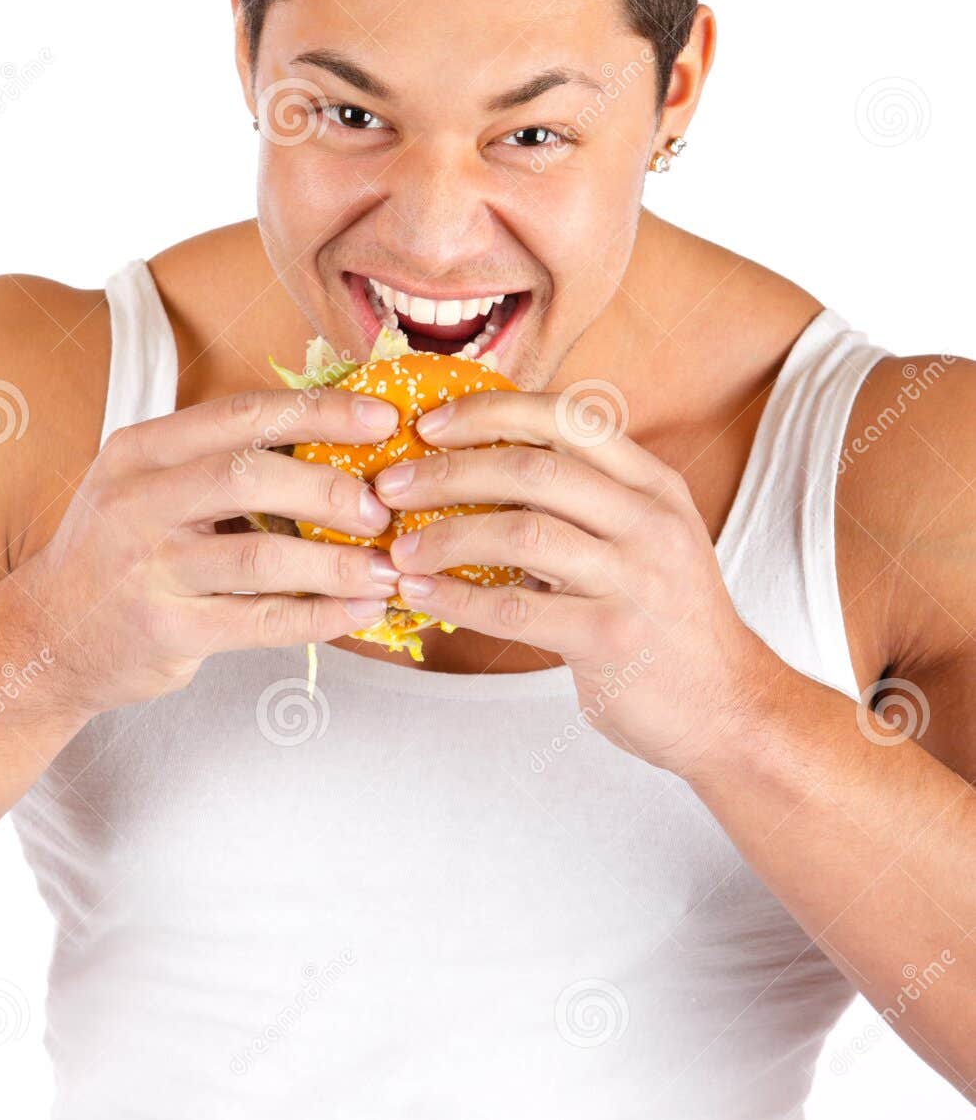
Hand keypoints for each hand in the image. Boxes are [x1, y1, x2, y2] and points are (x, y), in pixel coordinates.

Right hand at [17, 386, 400, 713]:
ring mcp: (148, 570)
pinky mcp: (165, 630)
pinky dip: (320, 617)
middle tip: (382, 510)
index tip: (383, 420)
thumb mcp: (147, 486)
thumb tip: (339, 440)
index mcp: (141, 450)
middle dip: (330, 490)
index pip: (241, 415)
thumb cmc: (122, 553)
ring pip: (260, 558)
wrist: (48, 636)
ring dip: (336, 565)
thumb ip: (219, 462)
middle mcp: (137, 502)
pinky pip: (260, 622)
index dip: (319, 412)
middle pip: (250, 476)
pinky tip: (360, 611)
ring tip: (388, 570)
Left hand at [378, 387, 777, 775]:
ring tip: (402, 549)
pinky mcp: (613, 638)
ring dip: (445, 536)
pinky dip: (456, 600)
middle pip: (534, 469)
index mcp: (654, 485)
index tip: (431, 424)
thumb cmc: (667, 621)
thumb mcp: (646, 540)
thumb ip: (587, 502)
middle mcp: (650, 521)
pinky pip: (516, 610)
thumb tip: (482, 466)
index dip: (490, 412)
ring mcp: (636, 579)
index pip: (567, 417)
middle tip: (392, 486)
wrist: (727, 707)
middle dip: (450, 472)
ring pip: (521, 534)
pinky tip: (421, 597)